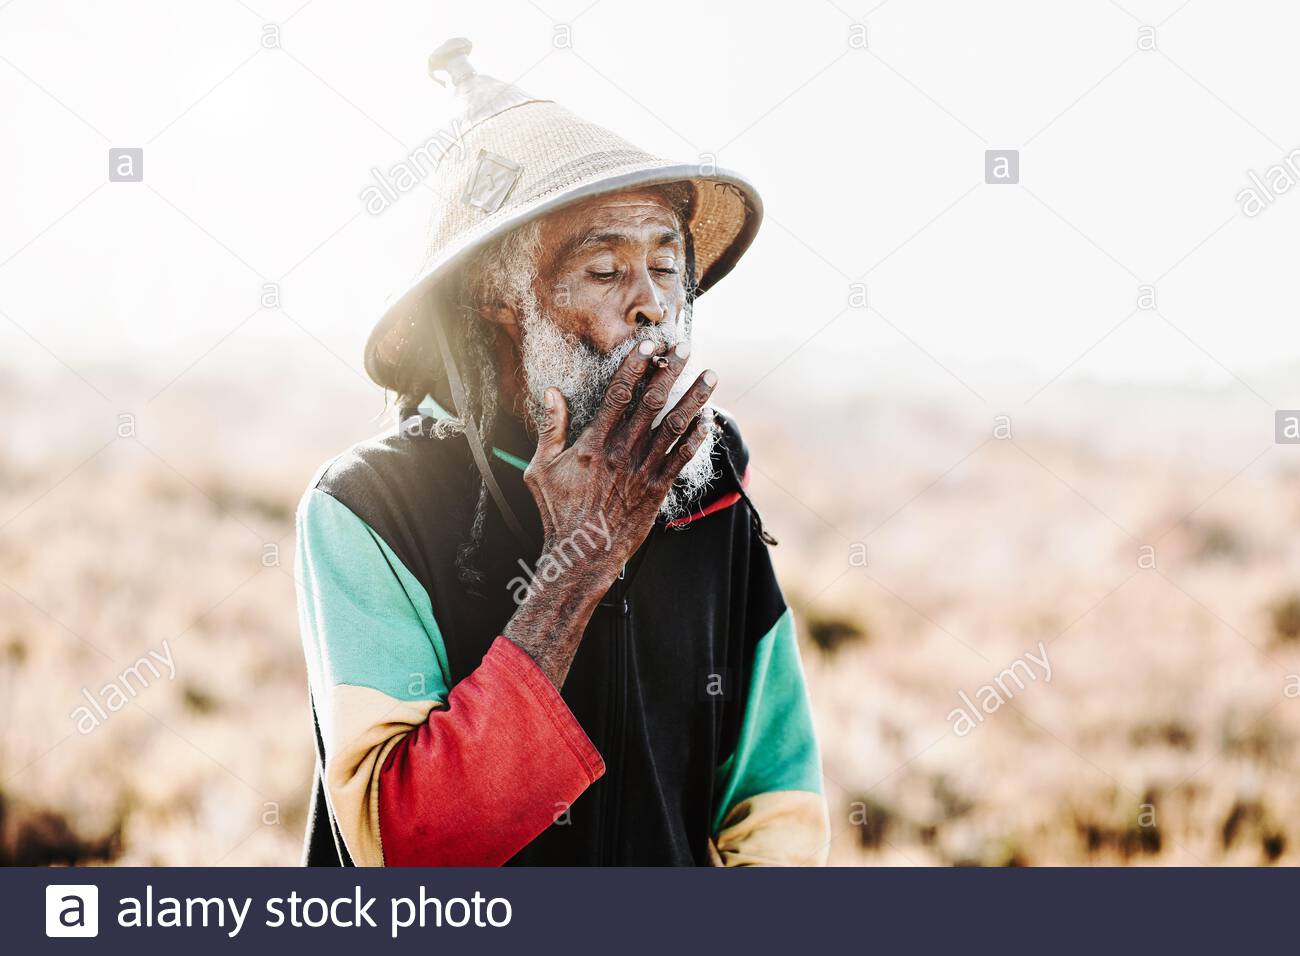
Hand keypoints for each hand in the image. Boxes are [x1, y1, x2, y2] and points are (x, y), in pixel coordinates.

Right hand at [502, 338, 717, 686]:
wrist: (581, 555)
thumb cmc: (557, 512)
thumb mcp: (540, 468)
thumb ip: (550, 428)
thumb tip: (552, 391)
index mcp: (594, 443)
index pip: (619, 395)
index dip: (636, 366)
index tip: (650, 344)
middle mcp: (622, 453)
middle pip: (652, 403)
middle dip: (670, 371)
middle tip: (685, 347)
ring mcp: (642, 471)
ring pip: (675, 427)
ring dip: (694, 399)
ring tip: (710, 375)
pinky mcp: (657, 490)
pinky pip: (682, 458)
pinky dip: (697, 438)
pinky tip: (708, 419)